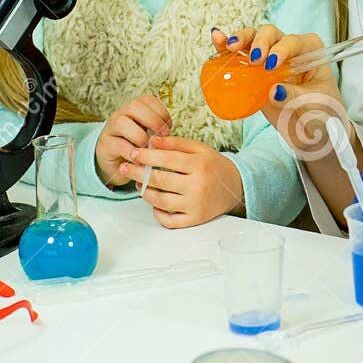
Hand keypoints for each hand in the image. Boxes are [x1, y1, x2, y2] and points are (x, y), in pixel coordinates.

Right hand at [97, 94, 171, 186]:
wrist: (118, 164)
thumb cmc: (138, 147)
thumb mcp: (150, 134)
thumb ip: (158, 129)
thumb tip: (169, 134)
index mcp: (134, 108)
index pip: (148, 100)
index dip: (161, 112)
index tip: (169, 126)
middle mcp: (120, 114)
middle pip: (134, 106)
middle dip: (153, 120)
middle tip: (163, 136)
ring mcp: (111, 129)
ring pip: (122, 123)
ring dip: (141, 137)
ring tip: (149, 149)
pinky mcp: (105, 146)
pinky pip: (119, 145)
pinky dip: (133, 153)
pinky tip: (141, 161)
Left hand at [122, 135, 242, 228]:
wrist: (236, 186)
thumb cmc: (214, 166)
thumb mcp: (199, 149)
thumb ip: (175, 143)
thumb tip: (152, 140)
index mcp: (199, 165)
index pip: (166, 159)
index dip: (146, 156)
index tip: (134, 153)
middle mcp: (198, 186)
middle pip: (160, 180)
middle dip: (138, 173)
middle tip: (126, 168)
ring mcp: (196, 205)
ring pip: (160, 201)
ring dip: (145, 192)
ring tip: (139, 184)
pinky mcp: (195, 219)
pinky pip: (169, 221)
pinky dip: (157, 213)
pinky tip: (154, 203)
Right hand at [218, 26, 349, 157]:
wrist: (311, 129)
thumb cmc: (320, 112)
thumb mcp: (314, 105)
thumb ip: (296, 96)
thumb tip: (273, 90)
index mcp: (310, 52)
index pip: (294, 42)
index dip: (282, 49)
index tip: (272, 64)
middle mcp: (289, 50)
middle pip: (271, 34)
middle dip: (261, 42)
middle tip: (255, 59)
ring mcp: (270, 58)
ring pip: (254, 38)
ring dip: (241, 38)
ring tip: (231, 46)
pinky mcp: (254, 71)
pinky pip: (240, 54)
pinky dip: (227, 44)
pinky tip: (217, 39)